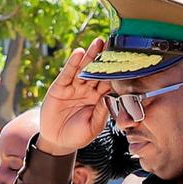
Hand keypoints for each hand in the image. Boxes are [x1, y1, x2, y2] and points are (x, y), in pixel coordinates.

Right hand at [36, 39, 105, 153]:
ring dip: (91, 55)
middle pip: (98, 71)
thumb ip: (101, 112)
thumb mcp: (93, 127)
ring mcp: (73, 88)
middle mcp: (87, 90)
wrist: (57, 141)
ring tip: (98, 42)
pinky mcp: (60, 88)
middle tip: (114, 42)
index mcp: (99, 99)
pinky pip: (67, 74)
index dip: (116, 71)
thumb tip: (110, 97)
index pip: (109, 82)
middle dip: (105, 58)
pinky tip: (79, 53)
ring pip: (83, 69)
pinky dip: (72, 63)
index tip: (125, 58)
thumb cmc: (78, 136)